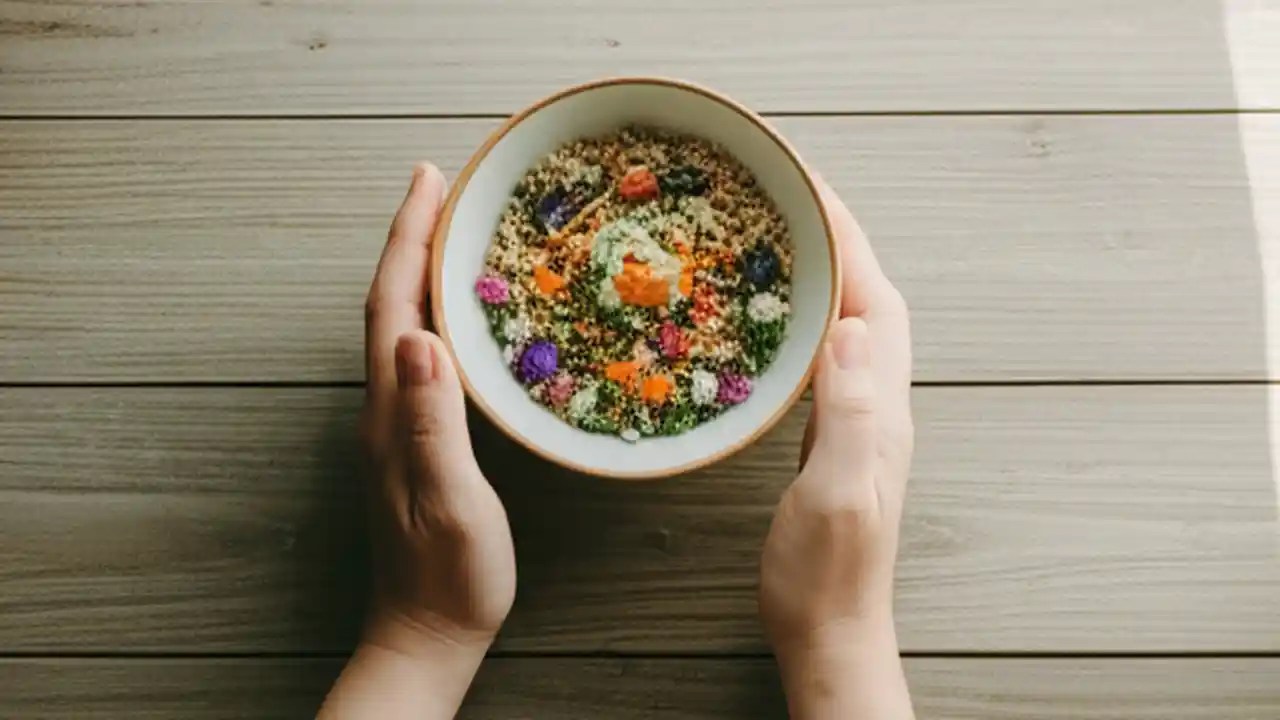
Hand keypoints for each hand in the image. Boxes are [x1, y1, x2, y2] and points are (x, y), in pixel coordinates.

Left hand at [320, 164, 515, 718]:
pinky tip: (462, 314)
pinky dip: (437, 313)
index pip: (392, 305)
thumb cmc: (449, 577)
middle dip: (412, 237)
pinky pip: (424, 355)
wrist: (428, 633)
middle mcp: (386, 408)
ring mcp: (399, 425)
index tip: (430, 180)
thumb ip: (432, 421)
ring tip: (453, 230)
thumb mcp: (450, 499)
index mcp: (392, 412)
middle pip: (391, 303)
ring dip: (422, 270)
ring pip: (405, 325)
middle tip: (445, 186)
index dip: (408, 238)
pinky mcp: (418, 440)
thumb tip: (418, 337)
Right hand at [758, 180, 914, 718]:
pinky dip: (803, 317)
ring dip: (821, 270)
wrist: (829, 630)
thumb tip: (851, 327)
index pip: (874, 298)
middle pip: (867, 296)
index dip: (847, 237)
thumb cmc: (828, 573)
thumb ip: (847, 412)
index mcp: (881, 407)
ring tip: (780, 235)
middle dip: (836, 236)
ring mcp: (857, 418)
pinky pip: (822, 353)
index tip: (808, 186)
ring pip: (846, 320)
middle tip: (789, 193)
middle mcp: (878, 402)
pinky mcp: (831, 436)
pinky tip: (774, 316)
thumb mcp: (839, 493)